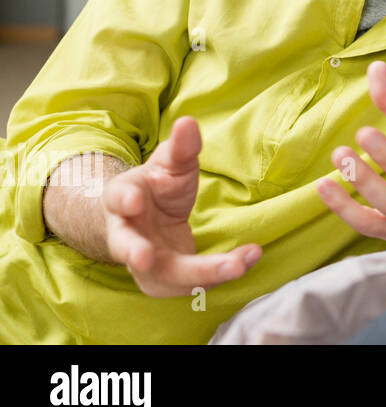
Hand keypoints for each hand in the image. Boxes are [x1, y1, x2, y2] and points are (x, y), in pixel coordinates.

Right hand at [103, 116, 261, 296]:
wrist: (147, 216)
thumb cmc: (159, 185)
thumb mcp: (171, 163)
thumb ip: (181, 148)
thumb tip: (188, 122)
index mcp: (124, 199)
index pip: (118, 197)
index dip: (124, 199)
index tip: (132, 201)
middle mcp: (126, 235)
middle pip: (129, 248)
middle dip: (138, 254)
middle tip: (145, 258)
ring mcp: (142, 262)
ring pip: (164, 276)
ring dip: (201, 274)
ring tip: (238, 264)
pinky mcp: (163, 280)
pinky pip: (189, 284)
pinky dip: (218, 276)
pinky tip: (246, 261)